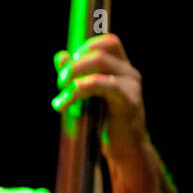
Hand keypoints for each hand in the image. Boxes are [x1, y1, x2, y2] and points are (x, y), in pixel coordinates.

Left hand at [50, 33, 146, 155]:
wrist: (125, 151)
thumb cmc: (104, 123)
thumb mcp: (86, 95)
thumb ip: (75, 75)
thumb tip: (60, 56)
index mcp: (121, 68)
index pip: (109, 41)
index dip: (87, 46)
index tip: (69, 63)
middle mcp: (129, 73)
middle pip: (101, 49)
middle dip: (75, 63)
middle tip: (60, 81)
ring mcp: (132, 85)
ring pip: (101, 62)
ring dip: (75, 73)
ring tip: (61, 95)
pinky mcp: (130, 101)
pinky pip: (105, 84)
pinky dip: (83, 88)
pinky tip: (68, 101)